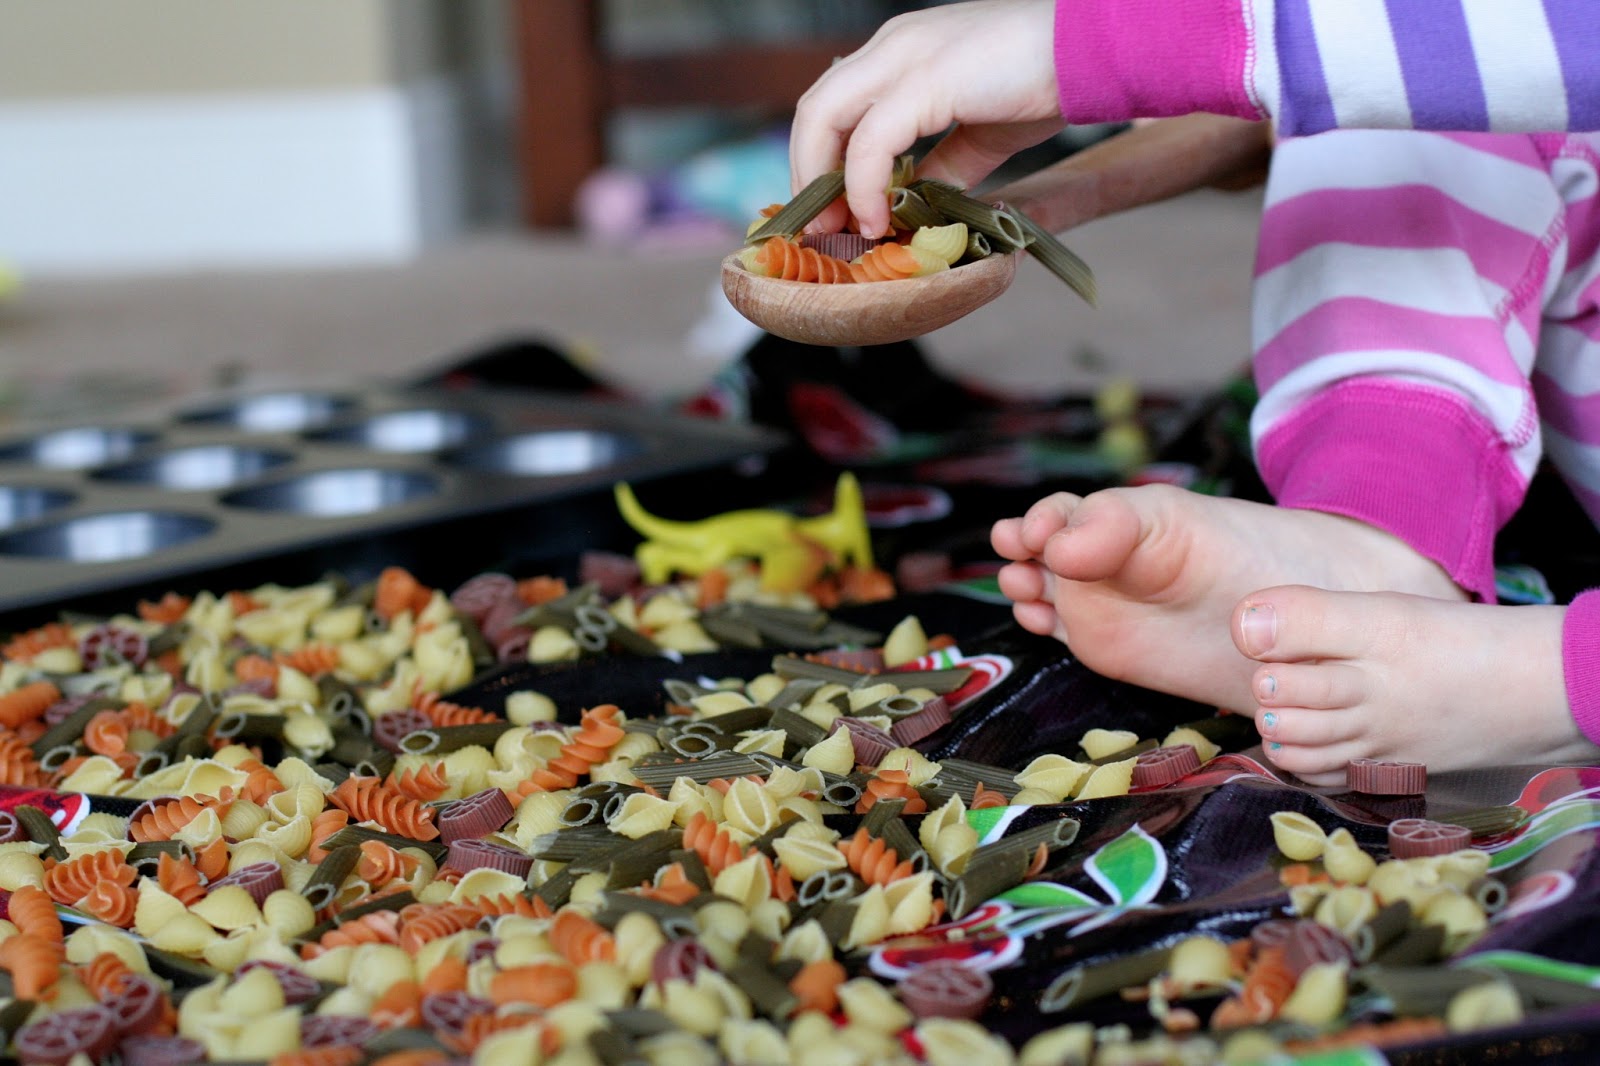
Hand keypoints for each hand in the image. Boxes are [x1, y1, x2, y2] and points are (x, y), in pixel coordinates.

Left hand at [790, 0, 1061, 237]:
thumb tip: (914, 204)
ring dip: (823, 180)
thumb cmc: (1047, 82)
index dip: (821, 159)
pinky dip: (864, 185)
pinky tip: (879, 218)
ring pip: (825, 115)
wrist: (1096, 55)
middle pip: (815, 108)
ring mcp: (906, 55)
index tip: (831, 210)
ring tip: (843, 227)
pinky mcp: (927, 79)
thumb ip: (942, 165)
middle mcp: (894, 44)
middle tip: (822, 226)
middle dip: (808, 172)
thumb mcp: (980, 133)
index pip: (835, 103)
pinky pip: (872, 140)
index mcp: (902, 49)